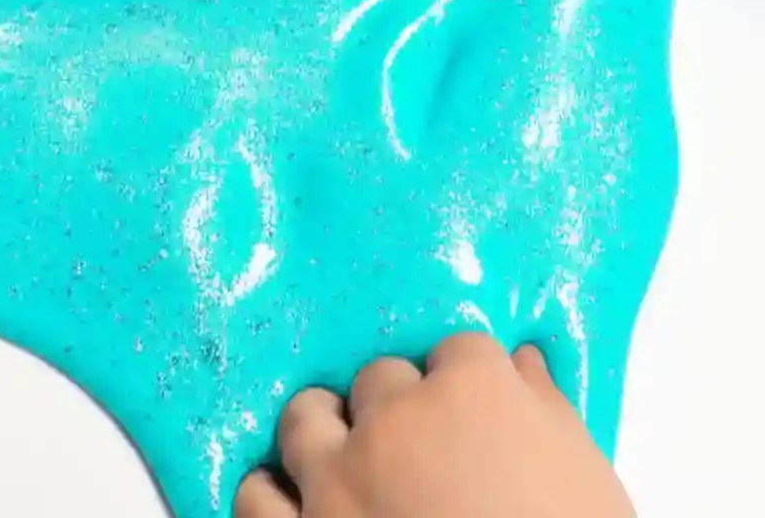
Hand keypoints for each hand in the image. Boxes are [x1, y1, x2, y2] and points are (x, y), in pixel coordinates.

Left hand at [234, 334, 635, 517]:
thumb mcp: (587, 477)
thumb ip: (547, 410)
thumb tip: (525, 363)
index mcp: (470, 392)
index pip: (459, 350)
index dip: (468, 382)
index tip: (475, 410)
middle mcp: (393, 419)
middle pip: (380, 378)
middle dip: (397, 404)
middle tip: (419, 444)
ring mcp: (337, 476)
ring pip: (306, 419)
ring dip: (322, 430)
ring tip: (339, 453)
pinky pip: (260, 497)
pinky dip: (273, 495)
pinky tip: (293, 499)